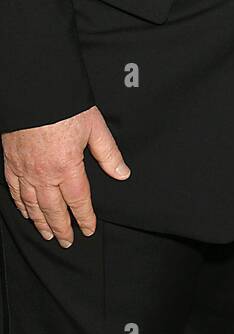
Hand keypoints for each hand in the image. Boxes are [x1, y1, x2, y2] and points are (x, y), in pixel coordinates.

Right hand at [2, 106, 130, 246]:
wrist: (34, 91)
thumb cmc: (65, 106)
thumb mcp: (95, 127)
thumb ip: (109, 154)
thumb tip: (122, 174)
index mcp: (67, 167)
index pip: (78, 201)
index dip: (84, 218)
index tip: (89, 229)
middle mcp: (43, 174)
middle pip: (53, 209)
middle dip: (62, 228)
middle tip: (67, 242)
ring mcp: (24, 169)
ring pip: (32, 204)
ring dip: (40, 222)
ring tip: (47, 234)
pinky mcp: (11, 162)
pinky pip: (14, 190)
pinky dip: (20, 205)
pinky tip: (26, 211)